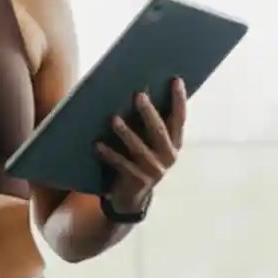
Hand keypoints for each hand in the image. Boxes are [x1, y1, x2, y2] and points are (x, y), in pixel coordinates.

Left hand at [95, 77, 187, 212]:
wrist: (130, 197)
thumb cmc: (137, 159)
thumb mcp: (148, 143)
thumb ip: (148, 123)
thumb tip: (137, 91)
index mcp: (174, 143)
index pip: (179, 118)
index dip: (179, 100)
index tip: (176, 80)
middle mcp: (168, 156)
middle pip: (159, 131)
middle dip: (148, 112)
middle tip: (138, 95)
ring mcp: (154, 170)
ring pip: (139, 148)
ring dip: (126, 133)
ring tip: (113, 119)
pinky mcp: (138, 180)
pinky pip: (122, 164)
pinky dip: (109, 153)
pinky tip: (97, 144)